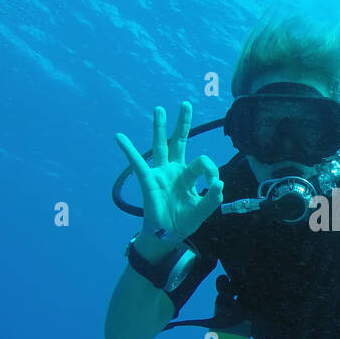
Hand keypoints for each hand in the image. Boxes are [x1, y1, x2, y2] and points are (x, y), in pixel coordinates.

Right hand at [115, 102, 222, 239]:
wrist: (168, 234)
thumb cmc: (184, 221)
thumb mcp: (203, 210)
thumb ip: (212, 198)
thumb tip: (219, 183)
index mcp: (189, 176)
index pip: (202, 162)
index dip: (211, 170)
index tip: (215, 185)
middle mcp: (175, 170)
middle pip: (179, 142)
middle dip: (183, 124)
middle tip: (186, 104)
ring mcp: (161, 173)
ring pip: (160, 146)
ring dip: (160, 127)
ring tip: (159, 109)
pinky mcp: (148, 180)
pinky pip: (137, 163)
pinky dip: (128, 149)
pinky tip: (120, 137)